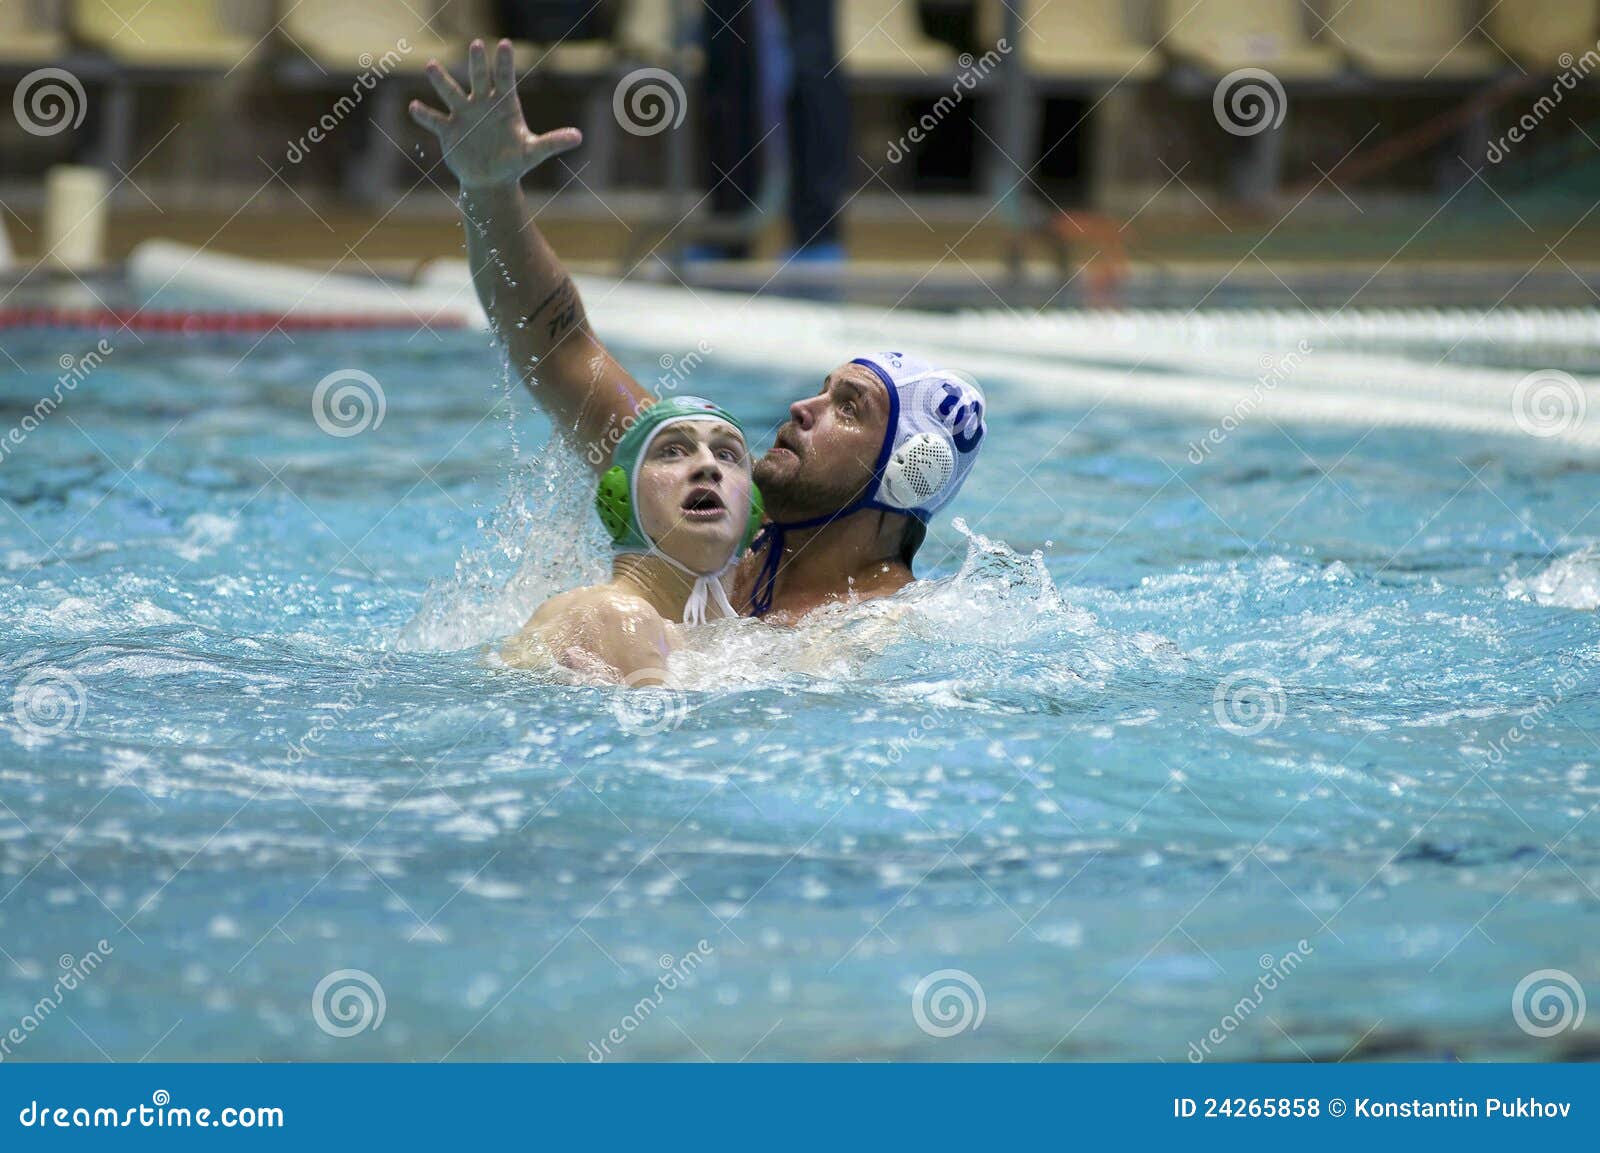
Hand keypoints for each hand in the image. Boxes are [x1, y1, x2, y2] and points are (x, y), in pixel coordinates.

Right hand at [408, 39, 581, 190]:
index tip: (505, 45)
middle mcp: (481, 103)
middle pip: (478, 79)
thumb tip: (579, 137)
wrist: (490, 179)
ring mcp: (463, 114)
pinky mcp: (448, 130)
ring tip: (433, 67)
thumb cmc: (514, 161)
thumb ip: (553, 142)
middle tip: (476, 45)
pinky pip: (434, 119)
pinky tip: (415, 107)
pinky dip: (425, 115)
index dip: (505, 63)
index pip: (505, 79)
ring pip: (450, 93)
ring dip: (442, 81)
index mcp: (503, 105)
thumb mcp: (533, 152)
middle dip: (478, 64)